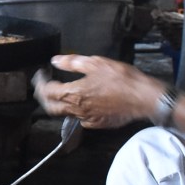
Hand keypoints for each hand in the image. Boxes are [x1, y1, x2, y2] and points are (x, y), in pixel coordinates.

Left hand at [33, 54, 166, 128]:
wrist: (144, 98)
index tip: (40, 75)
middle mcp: (77, 110)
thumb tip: (56, 61)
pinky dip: (74, 110)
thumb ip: (73, 63)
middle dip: (43, 97)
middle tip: (43, 86)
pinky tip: (79, 103)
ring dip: (58, 104)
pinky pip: (80, 119)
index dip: (40, 83)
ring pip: (65, 114)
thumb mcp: (97, 63)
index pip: (47, 91)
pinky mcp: (98, 123)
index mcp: (74, 94)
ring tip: (58, 93)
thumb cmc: (121, 79)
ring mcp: (87, 119)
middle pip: (51, 107)